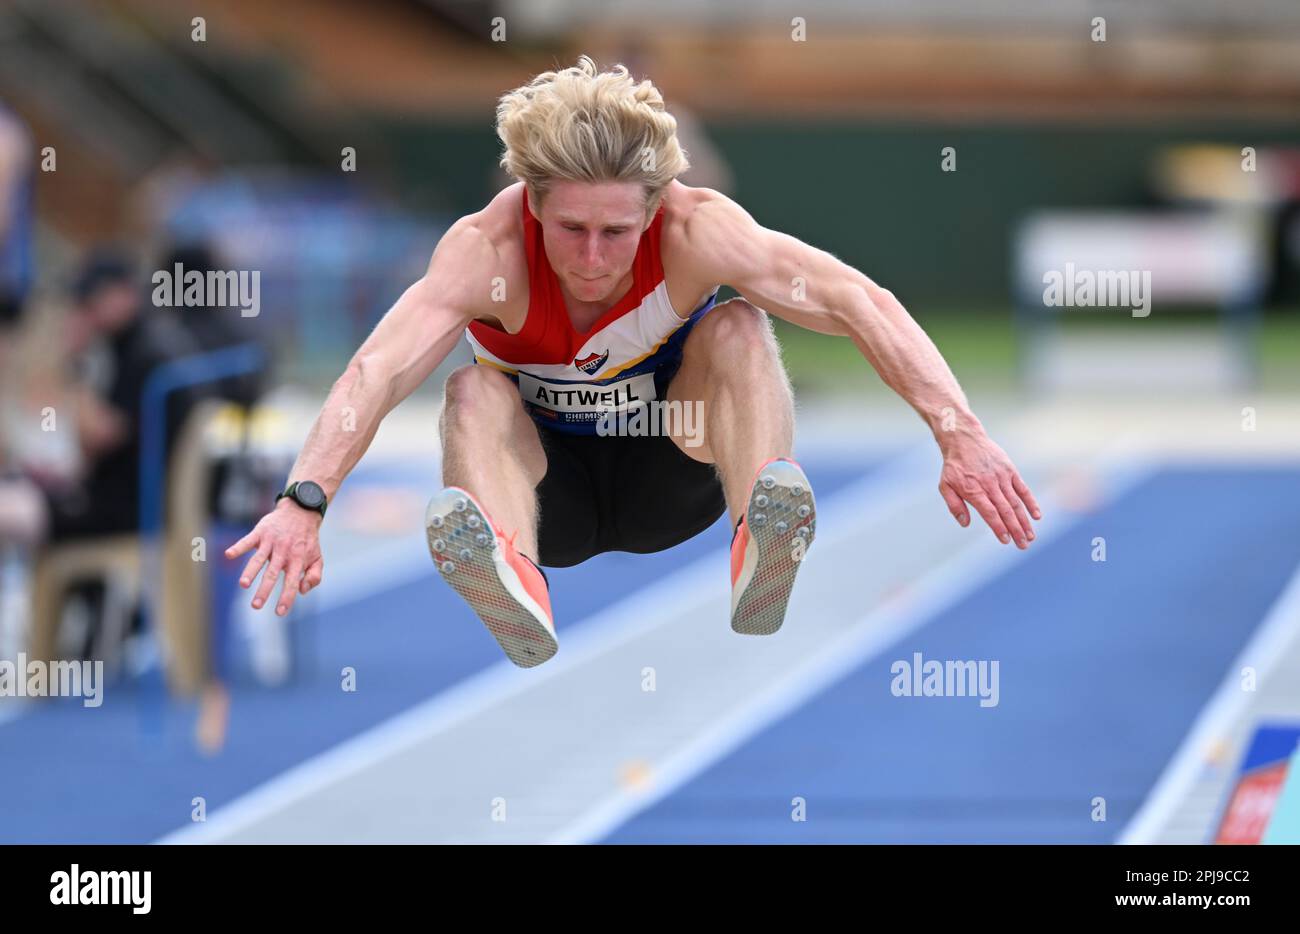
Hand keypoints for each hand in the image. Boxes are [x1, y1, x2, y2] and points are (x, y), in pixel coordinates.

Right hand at [225, 498, 324, 615]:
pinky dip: (238, 547)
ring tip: (243, 584)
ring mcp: (271, 542)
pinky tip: (229, 554)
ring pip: (259, 559)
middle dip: (264, 590)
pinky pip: (248, 540)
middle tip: (255, 606)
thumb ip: (314, 577)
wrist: (301, 512)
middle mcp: (284, 552)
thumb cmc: (306, 540)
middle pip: (272, 574)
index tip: (280, 612)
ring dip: (251, 572)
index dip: (287, 597)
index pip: (292, 582)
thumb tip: (302, 591)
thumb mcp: (317, 558)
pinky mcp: (260, 532)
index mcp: (298, 561)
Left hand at [937, 428, 1040, 548]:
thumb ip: (954, 505)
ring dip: (1025, 520)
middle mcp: (990, 485)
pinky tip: (1037, 515)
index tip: (1006, 540)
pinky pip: (1023, 488)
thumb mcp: (945, 486)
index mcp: (974, 490)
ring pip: (1016, 502)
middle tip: (1023, 545)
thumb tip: (965, 524)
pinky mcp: (1010, 471)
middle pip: (1006, 511)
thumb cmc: (954, 466)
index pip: (990, 513)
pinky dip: (1031, 502)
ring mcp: (1002, 477)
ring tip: (1031, 536)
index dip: (999, 527)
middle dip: (1016, 530)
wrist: (964, 439)